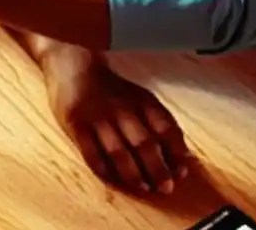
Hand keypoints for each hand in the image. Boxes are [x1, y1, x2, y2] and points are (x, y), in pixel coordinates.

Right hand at [40, 47, 190, 193]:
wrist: (73, 66)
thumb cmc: (113, 89)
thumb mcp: (139, 97)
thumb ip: (158, 123)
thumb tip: (181, 157)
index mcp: (141, 101)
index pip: (166, 129)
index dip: (177, 153)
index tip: (181, 172)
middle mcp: (121, 108)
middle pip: (143, 144)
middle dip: (158, 170)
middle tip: (165, 188)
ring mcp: (97, 117)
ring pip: (118, 153)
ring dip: (133, 175)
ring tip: (143, 188)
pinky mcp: (76, 125)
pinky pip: (92, 154)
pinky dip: (105, 171)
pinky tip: (114, 179)